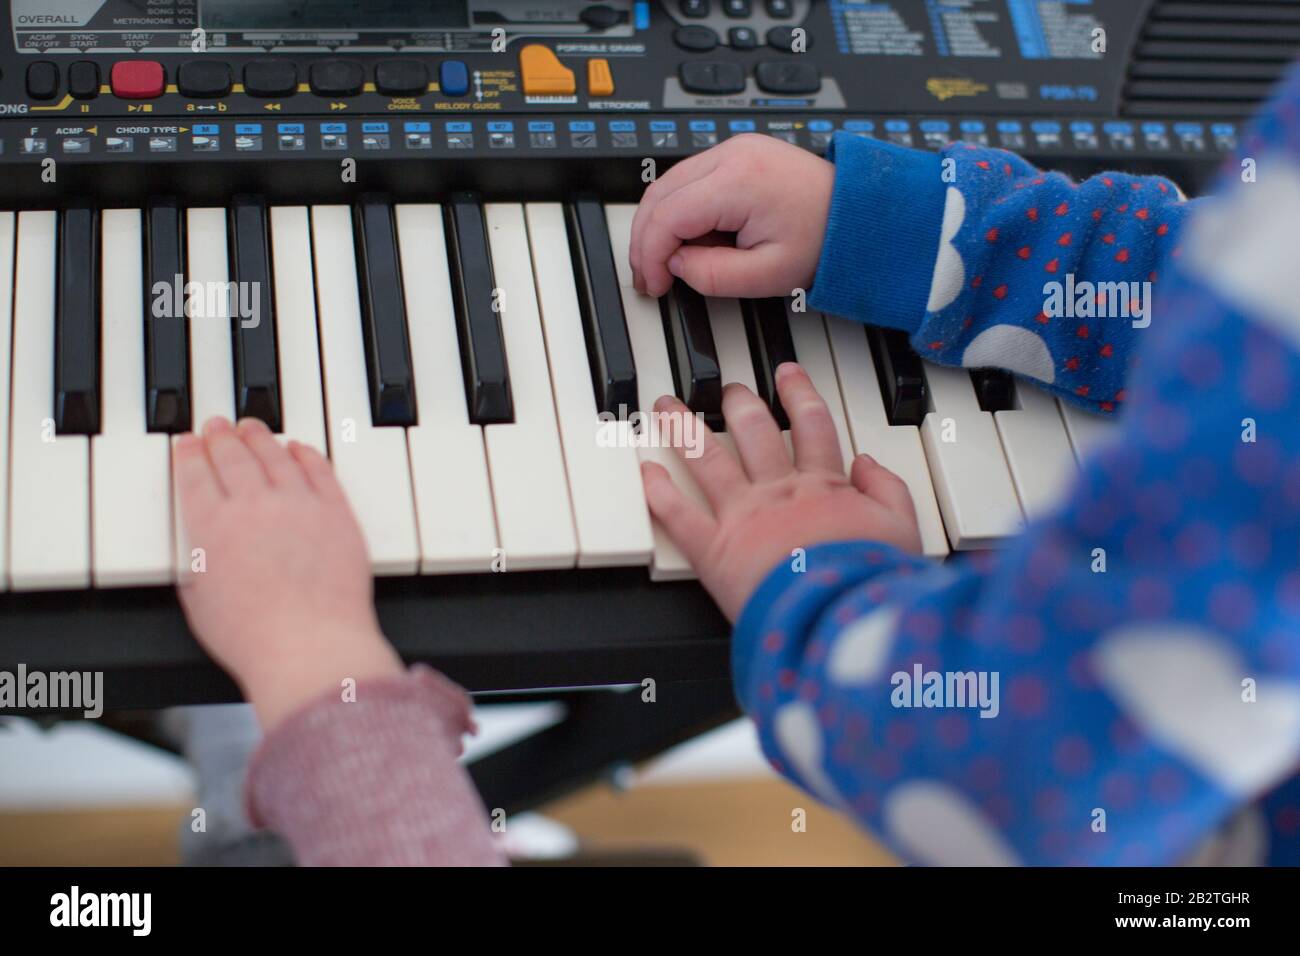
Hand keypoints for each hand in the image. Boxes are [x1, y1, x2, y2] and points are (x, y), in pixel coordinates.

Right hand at [173, 417, 401, 729]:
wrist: (311, 647)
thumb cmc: (256, 639)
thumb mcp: (199, 606)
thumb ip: (197, 571)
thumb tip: (201, 559)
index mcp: (212, 528)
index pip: (194, 476)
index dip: (188, 456)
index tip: (186, 444)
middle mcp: (254, 507)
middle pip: (232, 457)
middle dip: (219, 438)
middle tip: (215, 426)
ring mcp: (299, 506)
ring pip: (275, 456)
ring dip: (259, 437)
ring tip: (250, 427)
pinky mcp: (337, 513)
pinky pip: (320, 471)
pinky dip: (306, 455)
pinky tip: (298, 448)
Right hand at [629, 133, 834, 298]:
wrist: (857, 212)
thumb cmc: (824, 238)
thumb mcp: (767, 275)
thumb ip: (712, 275)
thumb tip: (675, 266)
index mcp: (738, 180)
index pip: (667, 216)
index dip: (650, 255)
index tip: (654, 285)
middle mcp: (731, 154)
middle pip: (658, 195)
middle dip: (645, 241)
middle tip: (649, 278)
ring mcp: (732, 149)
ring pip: (667, 185)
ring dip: (658, 226)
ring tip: (665, 264)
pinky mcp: (736, 154)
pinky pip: (688, 181)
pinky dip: (678, 212)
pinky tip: (688, 241)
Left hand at [641, 364, 921, 621]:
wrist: (838, 613)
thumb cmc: (870, 581)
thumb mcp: (902, 529)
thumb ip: (888, 489)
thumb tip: (869, 461)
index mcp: (824, 487)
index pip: (811, 427)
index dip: (799, 395)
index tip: (788, 374)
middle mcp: (778, 492)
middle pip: (753, 433)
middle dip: (738, 403)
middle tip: (727, 388)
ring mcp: (742, 517)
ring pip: (708, 459)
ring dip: (684, 429)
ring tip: (667, 407)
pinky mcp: (714, 551)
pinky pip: (679, 515)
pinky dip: (658, 492)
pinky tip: (646, 471)